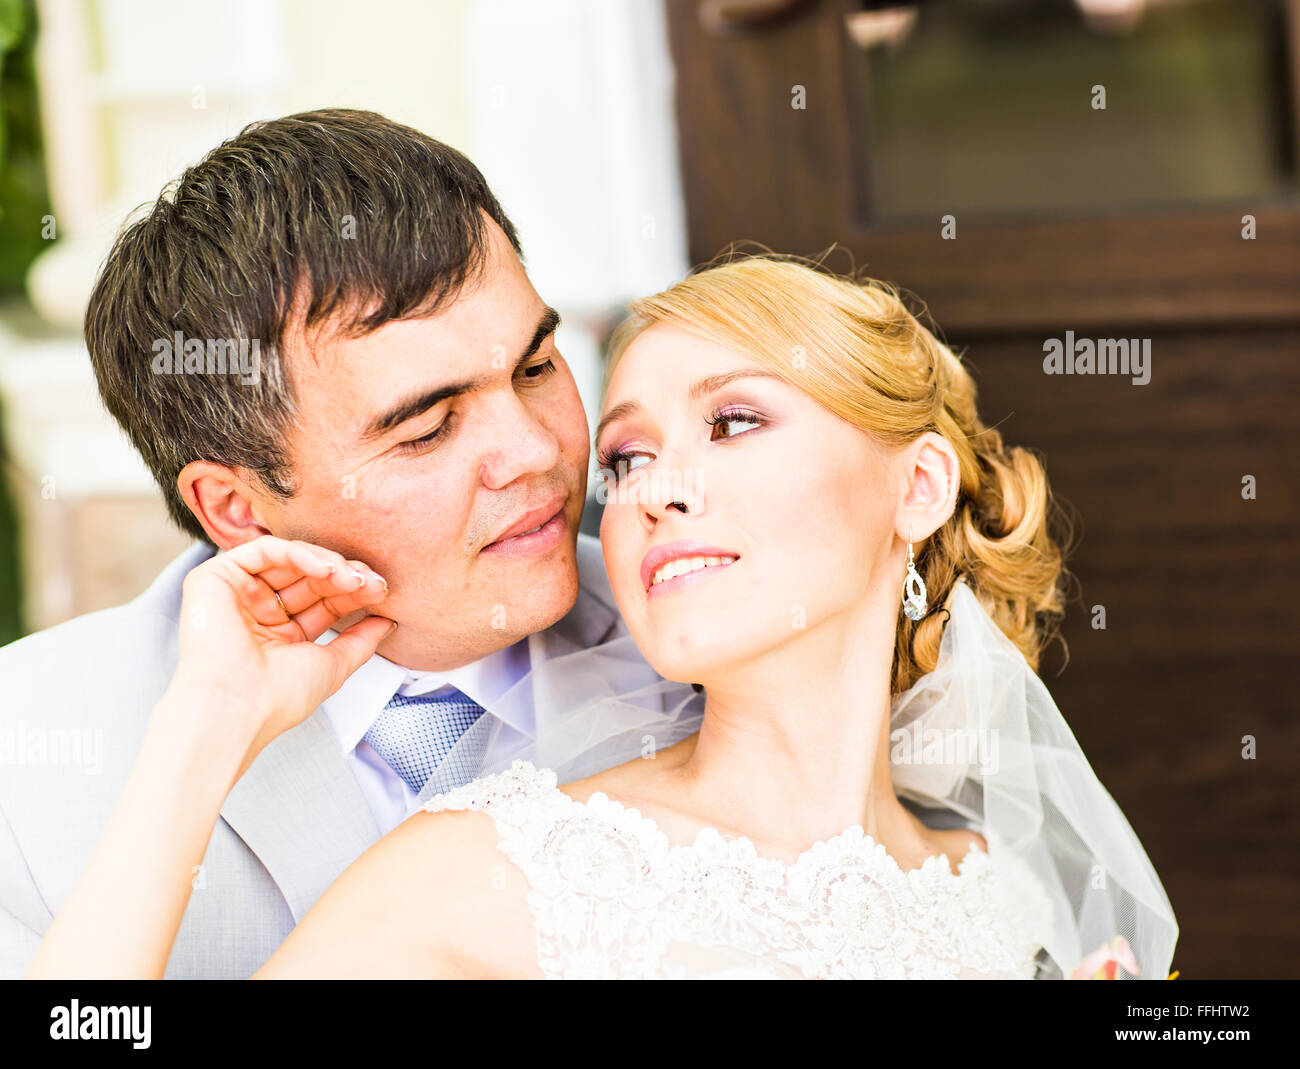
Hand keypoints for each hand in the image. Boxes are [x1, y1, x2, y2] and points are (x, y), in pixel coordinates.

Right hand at [162, 535, 394, 771]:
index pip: (322, 599)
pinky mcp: (214, 578)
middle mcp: (257, 612)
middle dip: (346, 575)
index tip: (382, 591)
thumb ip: (360, 641)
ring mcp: (236, 593)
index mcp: (280, 634)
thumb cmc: (279, 697)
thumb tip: (387, 622)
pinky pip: (264, 551)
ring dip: (328, 564)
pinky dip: (299, 554)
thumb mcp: (333, 665)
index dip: (353, 592)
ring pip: (289, 559)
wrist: (237, 707)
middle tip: (373, 583)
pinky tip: (327, 569)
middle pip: (309, 577)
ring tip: (354, 578)